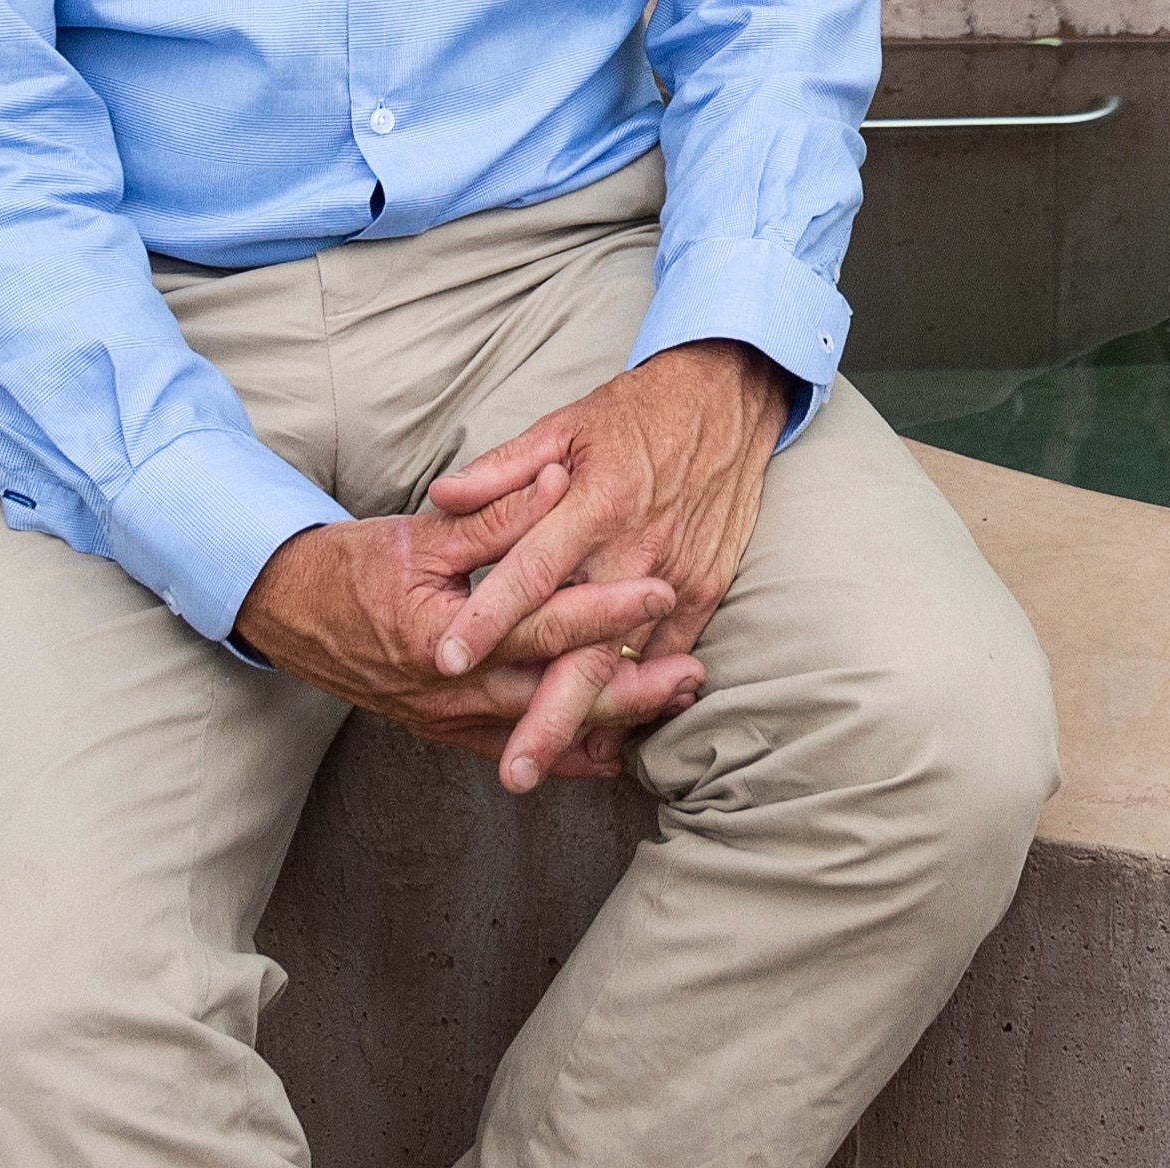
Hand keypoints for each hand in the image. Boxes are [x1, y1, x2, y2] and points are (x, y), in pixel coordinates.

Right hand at [234, 459, 702, 780]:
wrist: (289, 615)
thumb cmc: (355, 565)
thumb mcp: (422, 530)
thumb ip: (495, 512)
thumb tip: (557, 482)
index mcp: (442, 634)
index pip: (540, 621)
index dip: (604, 606)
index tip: (661, 590)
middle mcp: (448, 691)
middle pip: (555, 694)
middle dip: (630, 689)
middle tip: (693, 676)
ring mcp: (447, 721)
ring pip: (543, 731)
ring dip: (610, 722)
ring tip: (673, 705)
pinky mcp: (446, 734)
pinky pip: (516, 750)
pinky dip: (566, 753)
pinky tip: (612, 750)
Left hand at [419, 341, 791, 791]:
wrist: (727, 399)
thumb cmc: (636, 413)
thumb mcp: (565, 422)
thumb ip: (504, 468)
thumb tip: (443, 494)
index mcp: (594, 500)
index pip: (532, 569)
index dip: (490, 618)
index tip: (448, 661)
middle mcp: (636, 545)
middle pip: (588, 645)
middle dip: (551, 715)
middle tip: (515, 770)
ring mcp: (677, 572)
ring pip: (631, 661)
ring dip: (594, 721)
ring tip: (553, 768)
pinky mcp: (706, 586)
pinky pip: (672, 653)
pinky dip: (643, 698)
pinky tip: (610, 737)